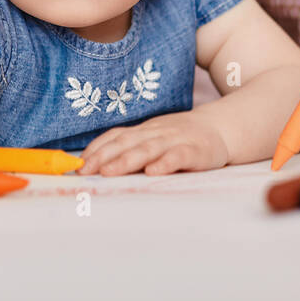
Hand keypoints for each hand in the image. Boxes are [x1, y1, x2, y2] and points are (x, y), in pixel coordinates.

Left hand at [78, 110, 229, 175]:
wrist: (221, 128)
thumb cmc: (181, 138)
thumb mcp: (154, 138)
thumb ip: (132, 149)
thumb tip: (99, 166)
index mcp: (144, 131)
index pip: (115, 136)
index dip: (96, 149)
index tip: (78, 165)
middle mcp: (156, 133)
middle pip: (126, 142)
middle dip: (103, 156)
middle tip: (85, 172)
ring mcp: (176, 140)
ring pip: (148, 148)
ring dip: (127, 160)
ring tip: (109, 172)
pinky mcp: (196, 151)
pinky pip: (179, 156)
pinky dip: (165, 163)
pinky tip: (152, 172)